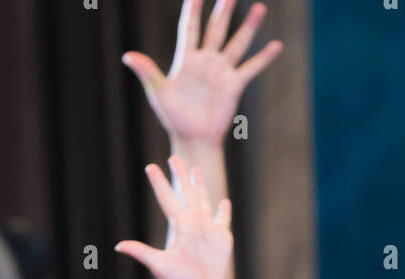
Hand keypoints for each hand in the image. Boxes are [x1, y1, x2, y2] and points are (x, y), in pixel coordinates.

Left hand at [116, 156, 232, 278]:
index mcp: (179, 226)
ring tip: (196, 170)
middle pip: (186, 193)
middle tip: (174, 157)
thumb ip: (141, 253)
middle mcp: (193, 224)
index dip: (159, 183)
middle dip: (181, 175)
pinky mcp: (222, 238)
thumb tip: (118, 246)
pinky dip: (224, 211)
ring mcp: (208, 230)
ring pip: (203, 200)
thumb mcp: (160, 265)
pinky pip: (223, 220)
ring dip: (199, 185)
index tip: (150, 166)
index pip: (167, 199)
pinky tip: (224, 202)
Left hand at [123, 0, 281, 146]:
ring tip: (260, 8)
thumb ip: (147, 71)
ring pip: (237, 43)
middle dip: (224, 9)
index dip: (192, 10)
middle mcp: (206, 61)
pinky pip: (251, 68)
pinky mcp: (234, 85)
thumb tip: (127, 56)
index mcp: (186, 59)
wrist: (193, 138)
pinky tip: (277, 46)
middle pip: (216, 28)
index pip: (190, 27)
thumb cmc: (173, 117)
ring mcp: (222, 72)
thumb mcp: (158, 93)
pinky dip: (264, 58)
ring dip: (249, 27)